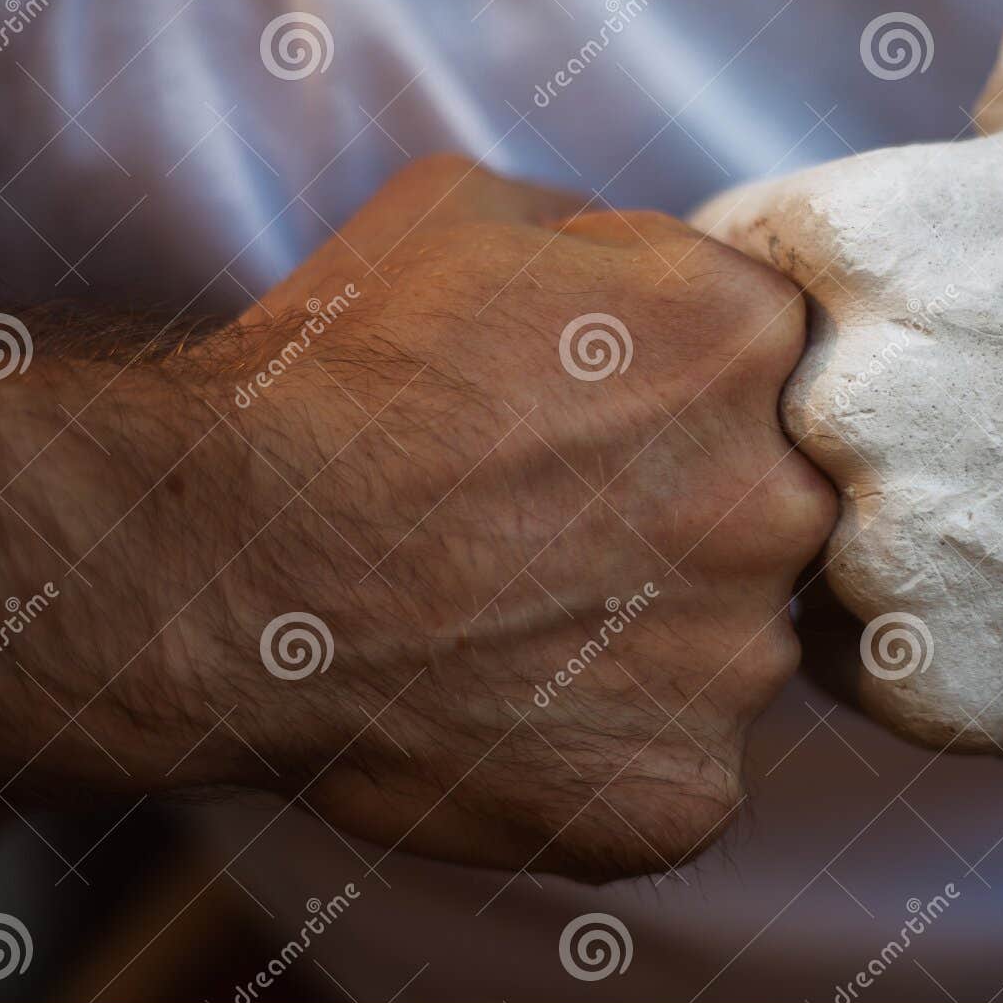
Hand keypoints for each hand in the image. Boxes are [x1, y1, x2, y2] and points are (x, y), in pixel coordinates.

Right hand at [198, 156, 836, 878]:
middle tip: (543, 534)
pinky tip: (507, 717)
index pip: (768, 365)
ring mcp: (735, 662)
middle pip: (766, 510)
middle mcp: (776, 499)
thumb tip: (633, 266)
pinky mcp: (680, 792)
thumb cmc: (327, 381)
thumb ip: (596, 230)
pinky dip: (604, 755)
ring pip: (727, 651)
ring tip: (507, 631)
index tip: (585, 428)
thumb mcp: (456, 210)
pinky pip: (676, 772)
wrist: (225, 561)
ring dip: (644, 643)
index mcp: (741, 338)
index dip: (669, 394)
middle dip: (675, 516)